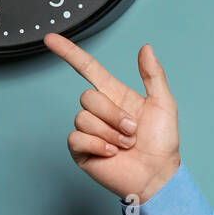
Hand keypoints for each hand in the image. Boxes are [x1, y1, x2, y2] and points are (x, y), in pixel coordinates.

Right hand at [44, 34, 180, 204]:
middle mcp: (99, 111)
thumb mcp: (163, 104)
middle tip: (132, 131)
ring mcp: (88, 130)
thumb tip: (146, 48)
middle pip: (88, 97)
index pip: (87, 69)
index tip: (50, 39)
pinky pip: (77, 137)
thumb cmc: (163, 143)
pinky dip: (98, 144)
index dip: (69, 53)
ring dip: (110, 132)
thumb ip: (153, 75)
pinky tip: (111, 153)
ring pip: (83, 117)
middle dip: (113, 114)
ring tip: (126, 145)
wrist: (157, 175)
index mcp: (115, 95)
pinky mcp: (81, 150)